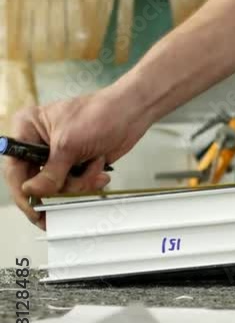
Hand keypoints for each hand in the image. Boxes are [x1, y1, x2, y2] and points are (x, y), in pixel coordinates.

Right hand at [3, 89, 153, 228]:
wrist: (130, 113)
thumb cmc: (99, 114)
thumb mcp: (70, 145)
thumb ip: (51, 172)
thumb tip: (32, 191)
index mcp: (27, 129)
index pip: (15, 168)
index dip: (23, 192)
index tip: (33, 209)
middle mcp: (39, 142)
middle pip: (37, 181)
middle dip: (61, 185)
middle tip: (74, 189)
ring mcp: (58, 154)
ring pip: (59, 186)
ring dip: (81, 181)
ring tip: (94, 164)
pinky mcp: (76, 163)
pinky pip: (76, 184)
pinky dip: (90, 180)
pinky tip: (100, 167)